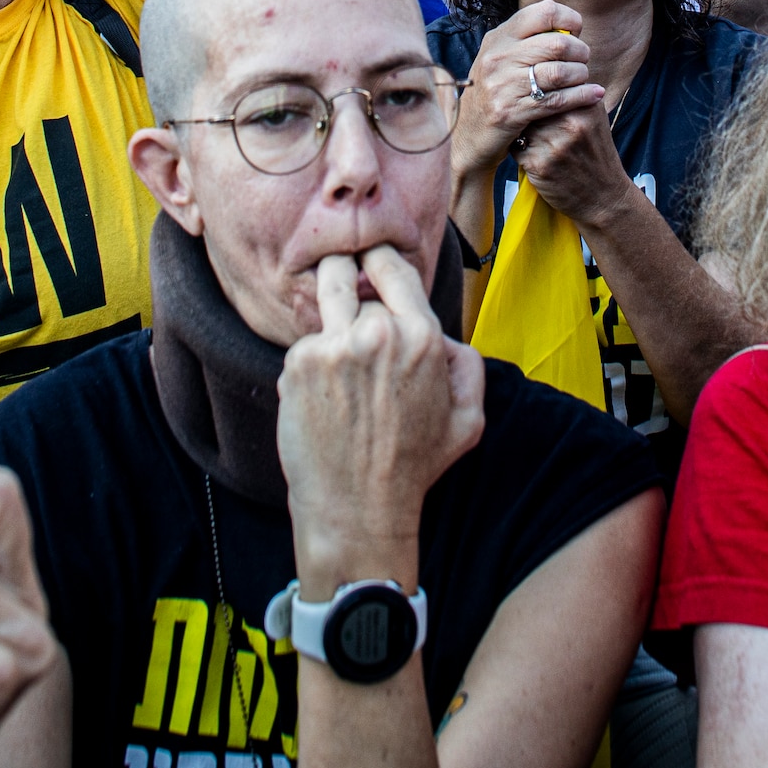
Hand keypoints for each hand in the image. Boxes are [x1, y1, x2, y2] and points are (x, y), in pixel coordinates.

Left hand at [279, 246, 485, 583]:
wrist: (356, 509)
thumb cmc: (413, 466)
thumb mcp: (468, 419)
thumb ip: (465, 364)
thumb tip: (440, 335)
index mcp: (423, 338)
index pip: (394, 269)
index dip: (377, 258)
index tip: (369, 258)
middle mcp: (379, 333)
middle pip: (349, 277)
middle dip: (344, 280)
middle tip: (340, 286)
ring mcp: (335, 346)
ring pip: (322, 304)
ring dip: (324, 312)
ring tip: (329, 339)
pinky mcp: (299, 363)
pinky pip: (305, 347)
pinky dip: (310, 364)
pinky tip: (321, 399)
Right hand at [447, 0, 601, 181]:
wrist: (467, 135)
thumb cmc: (494, 94)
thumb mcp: (501, 59)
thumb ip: (526, 42)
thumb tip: (568, 29)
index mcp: (498, 38)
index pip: (543, 11)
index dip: (568, 19)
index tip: (576, 33)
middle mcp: (498, 57)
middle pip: (557, 43)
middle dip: (580, 52)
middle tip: (583, 61)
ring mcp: (503, 85)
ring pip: (560, 72)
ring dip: (581, 75)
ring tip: (584, 80)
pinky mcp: (511, 112)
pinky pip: (558, 100)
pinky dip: (582, 96)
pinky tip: (593, 95)